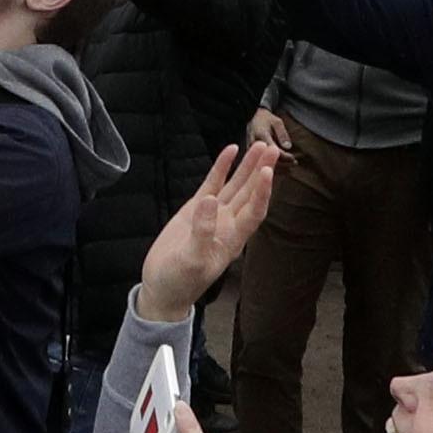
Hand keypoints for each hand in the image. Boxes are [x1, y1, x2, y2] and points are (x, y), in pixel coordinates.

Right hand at [134, 138, 279, 320]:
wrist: (161, 288)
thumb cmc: (180, 281)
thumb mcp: (192, 260)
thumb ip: (202, 232)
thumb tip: (210, 201)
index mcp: (232, 239)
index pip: (254, 211)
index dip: (262, 192)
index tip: (268, 171)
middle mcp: (228, 224)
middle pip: (250, 193)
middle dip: (261, 171)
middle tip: (271, 147)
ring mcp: (213, 215)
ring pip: (235, 186)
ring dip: (247, 167)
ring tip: (258, 144)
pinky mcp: (196, 210)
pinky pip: (212, 184)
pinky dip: (221, 168)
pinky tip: (229, 151)